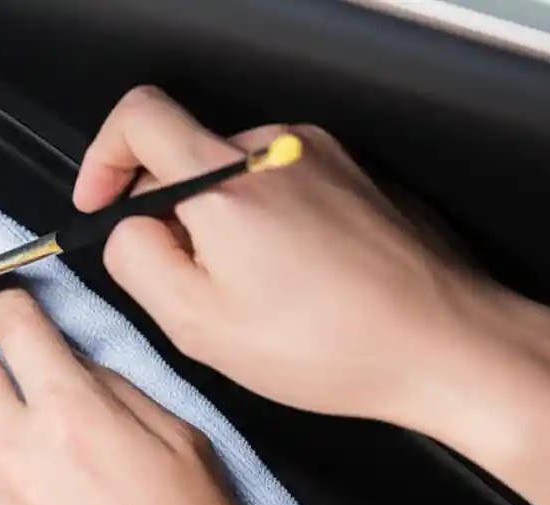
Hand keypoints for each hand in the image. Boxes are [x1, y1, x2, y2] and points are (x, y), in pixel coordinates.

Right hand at [75, 86, 522, 423]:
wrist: (445, 342)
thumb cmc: (333, 344)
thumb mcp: (201, 323)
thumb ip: (139, 261)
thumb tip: (126, 226)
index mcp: (228, 180)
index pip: (139, 116)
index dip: (105, 158)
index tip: (105, 202)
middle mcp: (277, 147)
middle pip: (187, 152)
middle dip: (171, 212)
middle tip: (194, 282)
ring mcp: (321, 154)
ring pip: (235, 173)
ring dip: (224, 222)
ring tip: (259, 291)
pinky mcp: (354, 171)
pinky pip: (283, 182)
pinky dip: (269, 222)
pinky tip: (297, 279)